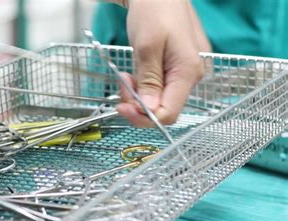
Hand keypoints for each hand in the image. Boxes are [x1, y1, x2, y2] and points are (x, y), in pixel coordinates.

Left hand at [116, 0, 210, 126]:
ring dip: (139, 94)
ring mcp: (185, 72)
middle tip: (122, 85)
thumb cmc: (155, 11)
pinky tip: (136, 73)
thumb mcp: (146, 46)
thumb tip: (148, 110)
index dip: (143, 116)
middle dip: (138, 104)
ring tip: (127, 76)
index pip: (168, 114)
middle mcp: (192, 76)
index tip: (122, 106)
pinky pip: (160, 87)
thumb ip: (149, 80)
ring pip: (160, 98)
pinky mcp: (177, 69)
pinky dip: (144, 85)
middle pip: (163, 108)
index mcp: (188, 72)